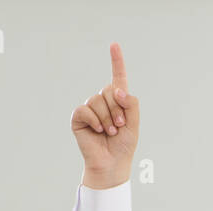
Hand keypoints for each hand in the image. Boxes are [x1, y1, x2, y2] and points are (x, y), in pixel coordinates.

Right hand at [71, 43, 139, 189]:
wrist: (111, 163)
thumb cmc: (123, 145)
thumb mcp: (134, 124)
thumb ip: (131, 104)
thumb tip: (116, 89)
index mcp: (118, 101)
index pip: (117, 78)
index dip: (116, 61)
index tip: (114, 45)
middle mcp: (103, 101)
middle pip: (109, 91)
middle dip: (118, 110)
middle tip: (120, 127)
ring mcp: (90, 108)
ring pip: (98, 100)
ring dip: (108, 119)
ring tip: (110, 133)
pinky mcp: (78, 117)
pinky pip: (85, 109)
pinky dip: (95, 121)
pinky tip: (98, 131)